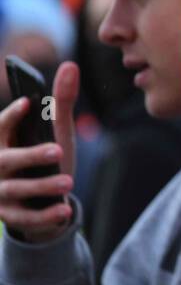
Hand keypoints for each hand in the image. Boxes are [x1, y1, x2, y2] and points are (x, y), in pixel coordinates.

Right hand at [0, 62, 78, 242]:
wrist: (44, 201)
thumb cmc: (46, 158)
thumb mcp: (55, 131)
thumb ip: (60, 102)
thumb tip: (70, 66)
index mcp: (3, 143)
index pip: (0, 127)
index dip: (11, 116)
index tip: (28, 103)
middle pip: (6, 160)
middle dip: (30, 155)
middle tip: (58, 150)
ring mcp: (0, 193)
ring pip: (16, 190)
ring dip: (41, 186)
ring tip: (68, 182)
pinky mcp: (11, 216)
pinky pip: (25, 218)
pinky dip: (45, 216)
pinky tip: (64, 210)